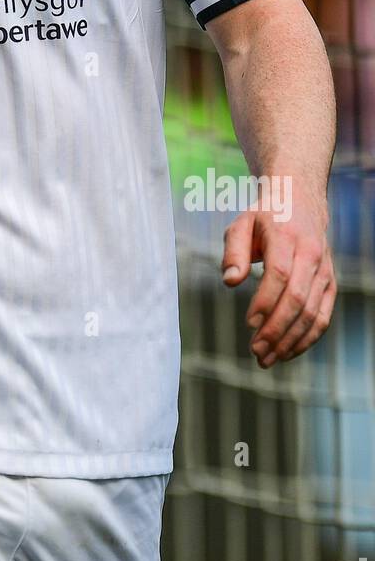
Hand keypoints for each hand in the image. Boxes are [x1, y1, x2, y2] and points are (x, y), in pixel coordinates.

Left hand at [221, 187, 335, 367]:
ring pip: (313, 313)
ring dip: (290, 340)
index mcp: (287, 236)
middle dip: (276, 329)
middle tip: (256, 351)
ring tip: (267, 359)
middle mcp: (311, 254)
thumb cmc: (265, 216)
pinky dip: (307, 338)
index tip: (249, 323)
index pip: (280, 274)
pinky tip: (287, 352)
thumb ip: (233, 251)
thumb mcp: (241, 223)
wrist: (300, 201)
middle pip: (298, 299)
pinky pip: (323, 316)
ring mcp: (324, 271)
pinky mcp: (330, 284)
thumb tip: (229, 282)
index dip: (265, 301)